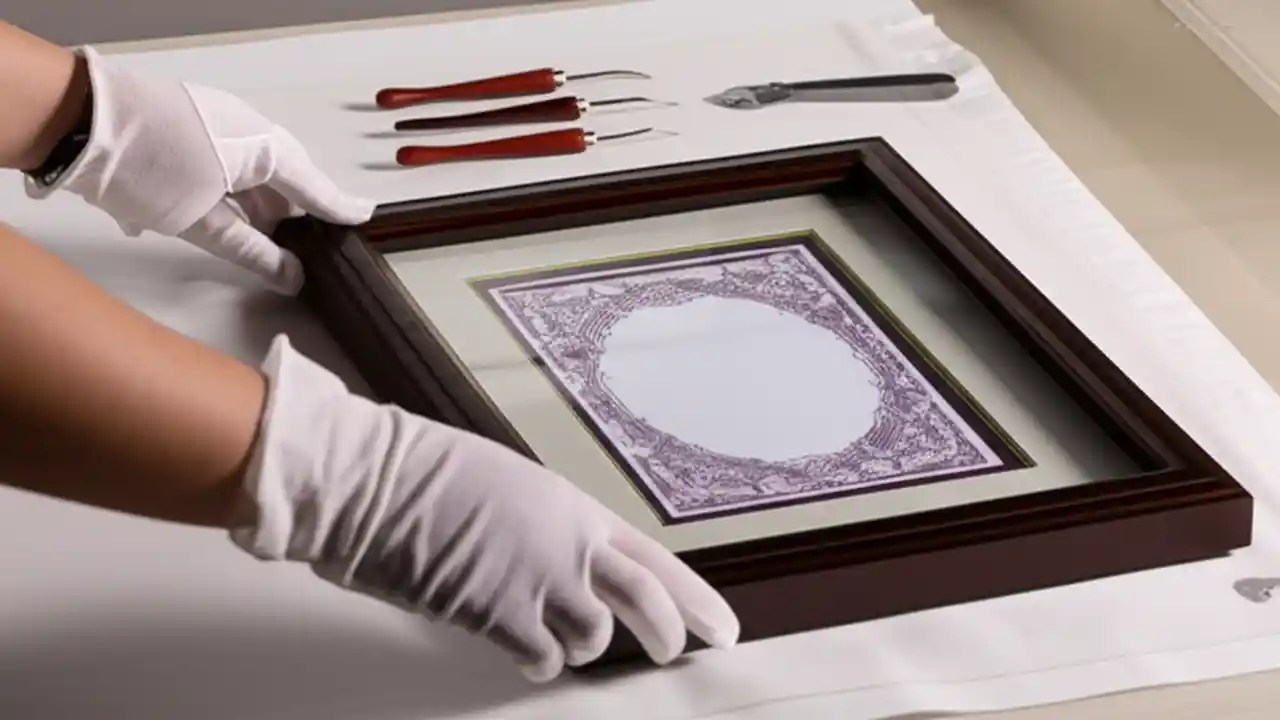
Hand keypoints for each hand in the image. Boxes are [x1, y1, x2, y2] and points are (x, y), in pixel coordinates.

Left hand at [25, 46, 373, 294]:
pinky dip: (233, 195)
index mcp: (263, 148)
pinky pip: (230, 164)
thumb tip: (293, 277)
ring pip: (256, 175)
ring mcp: (220, 127)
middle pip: (285, 182)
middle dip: (294, 217)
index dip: (338, 207)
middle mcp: (248, 133)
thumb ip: (253, 251)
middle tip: (305, 254)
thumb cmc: (146, 168)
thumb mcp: (203, 222)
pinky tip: (225, 220)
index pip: (313, 186)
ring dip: (259, 210)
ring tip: (264, 247)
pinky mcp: (192, 127)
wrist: (80, 124)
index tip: (364, 218)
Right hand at [231, 335, 739, 681]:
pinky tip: (524, 656)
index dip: (693, 595)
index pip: (653, 557)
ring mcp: (536, 578)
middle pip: (646, 599)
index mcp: (573, 506)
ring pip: (593, 636)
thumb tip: (557, 558)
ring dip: (580, 645)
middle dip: (668, 632)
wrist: (375, 478)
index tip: (718, 622)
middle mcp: (567, 542)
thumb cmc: (424, 471)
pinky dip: (537, 662)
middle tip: (673, 651)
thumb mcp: (510, 486)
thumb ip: (546, 526)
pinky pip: (541, 657)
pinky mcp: (498, 613)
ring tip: (555, 639)